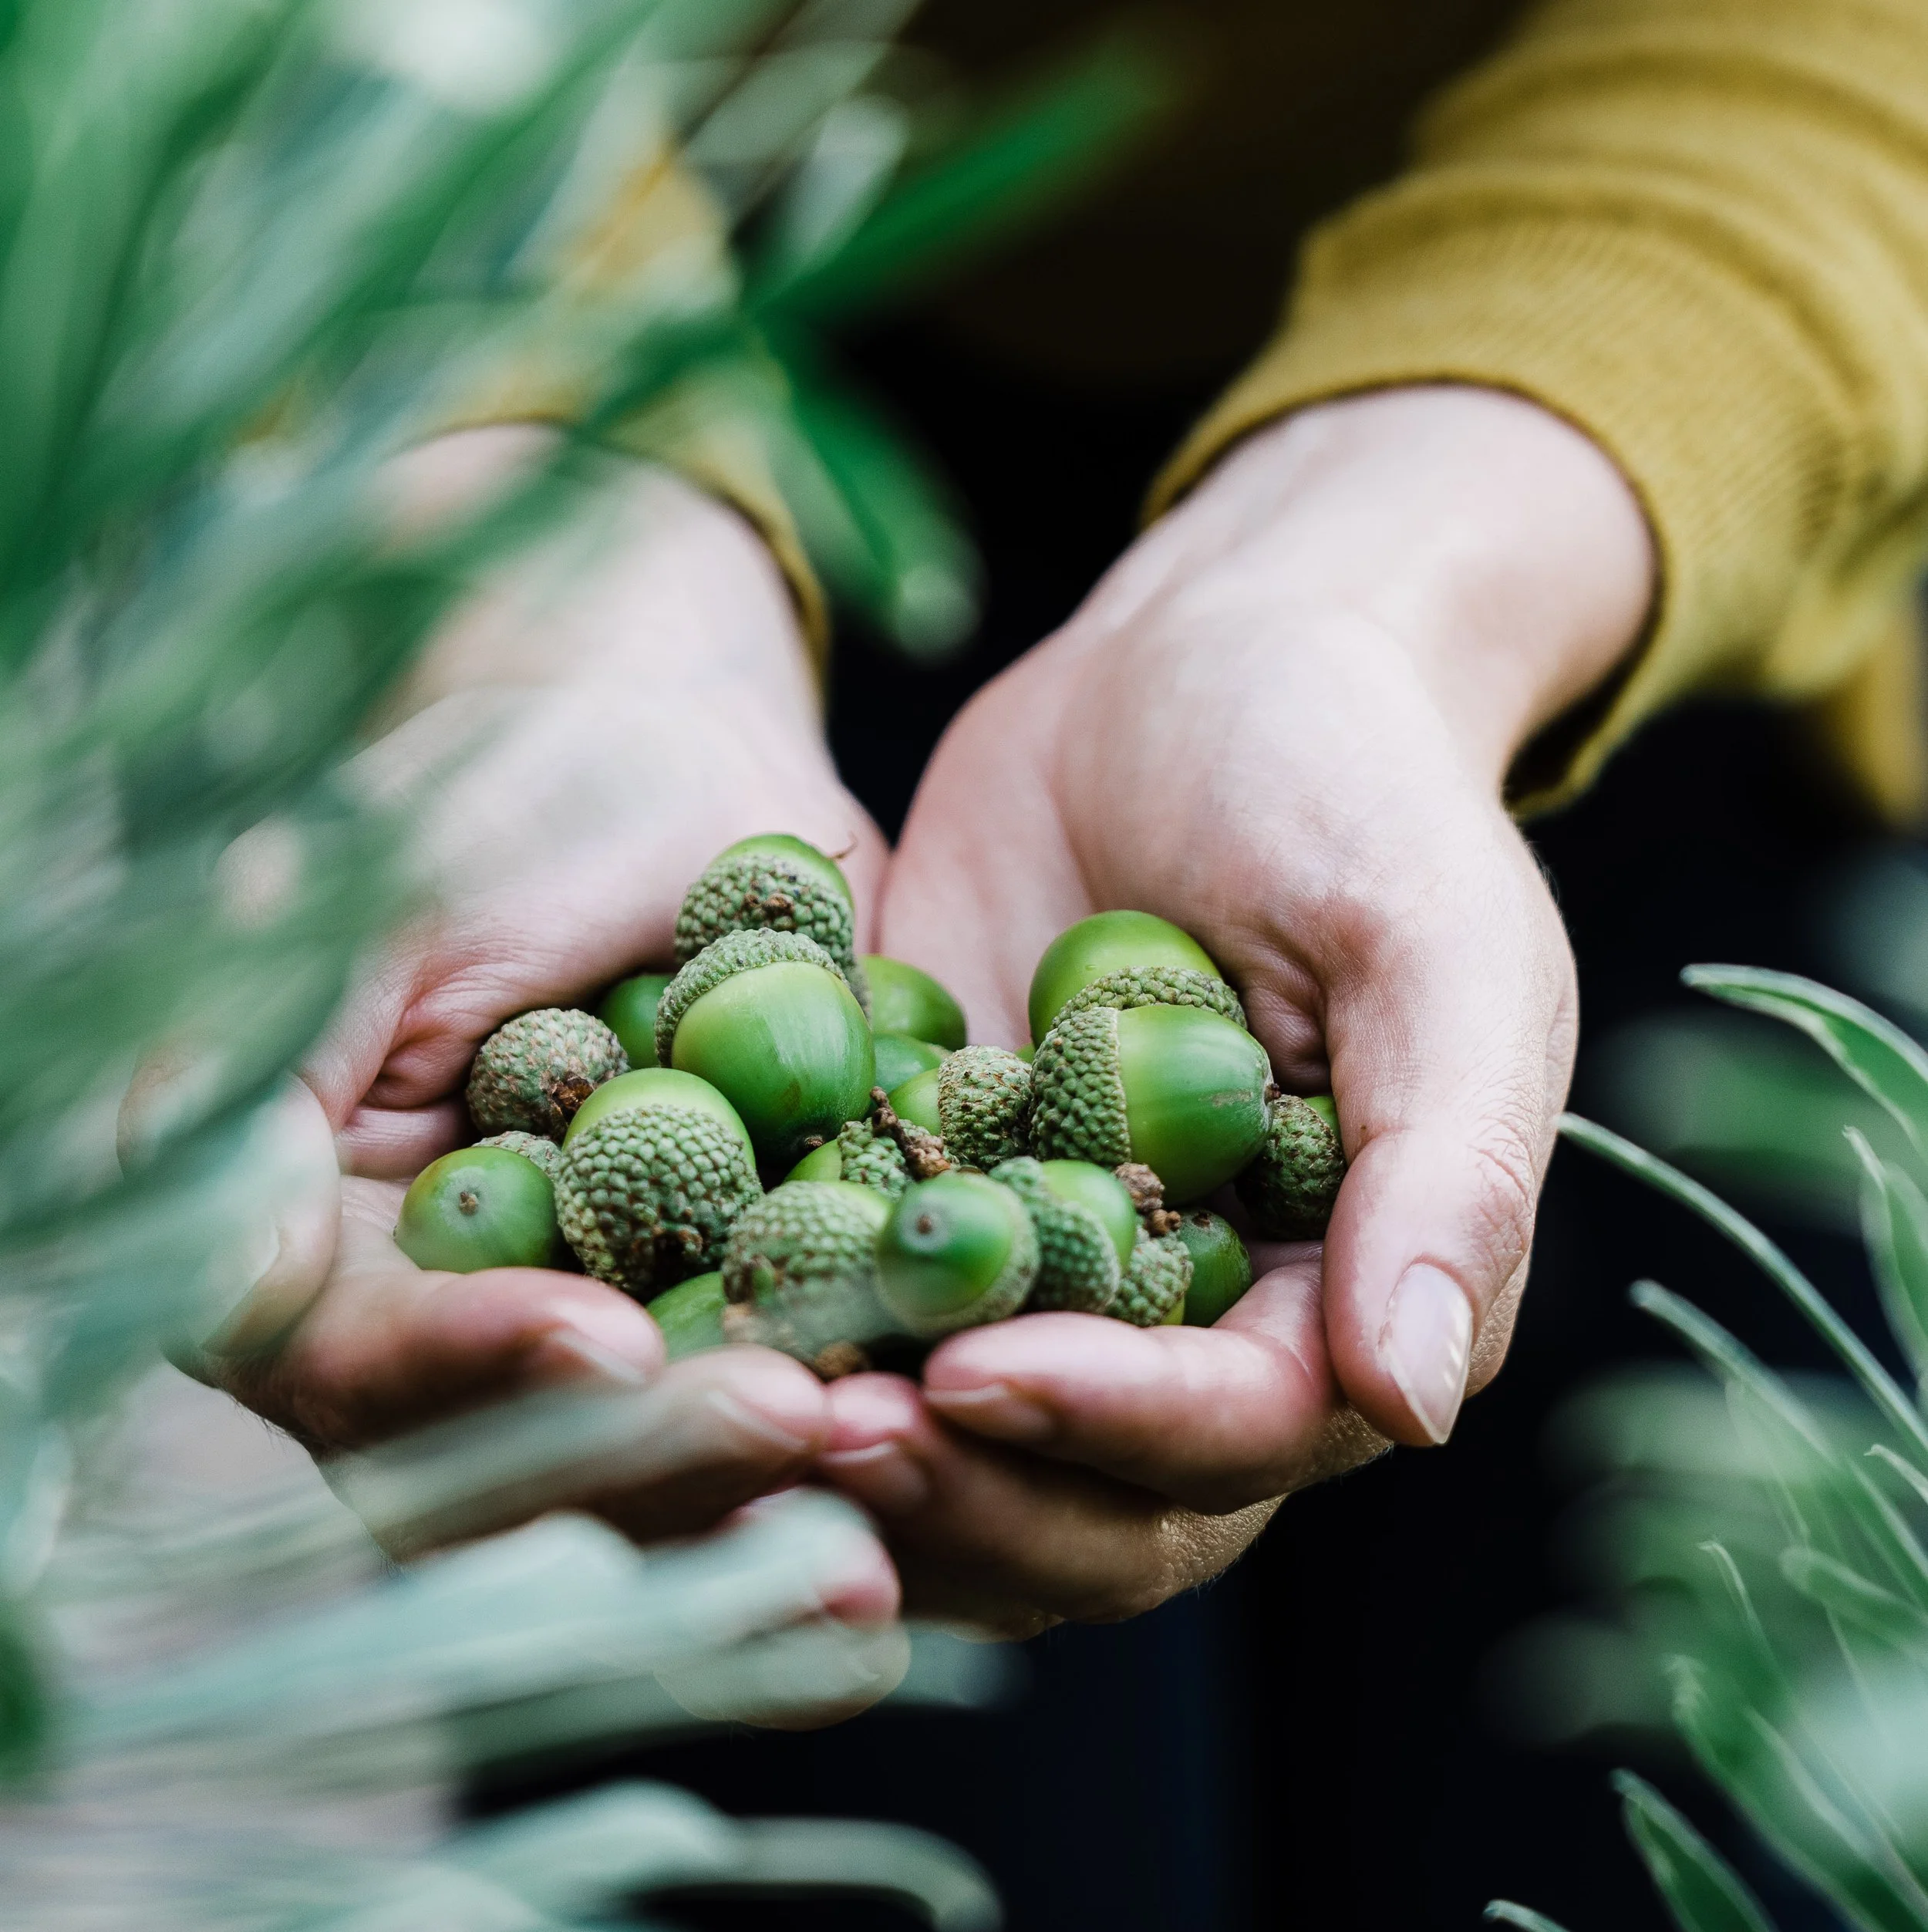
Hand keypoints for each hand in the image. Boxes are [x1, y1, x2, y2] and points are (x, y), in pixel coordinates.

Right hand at [192, 434, 890, 1615]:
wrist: (677, 775)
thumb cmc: (511, 805)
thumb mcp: (383, 912)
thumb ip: (274, 1082)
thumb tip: (236, 1291)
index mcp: (319, 1241)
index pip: (354, 1361)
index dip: (465, 1368)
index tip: (610, 1338)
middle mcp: (445, 1325)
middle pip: (513, 1462)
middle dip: (655, 1454)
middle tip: (800, 1421)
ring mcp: (591, 1337)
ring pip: (649, 1468)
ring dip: (762, 1476)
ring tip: (886, 1443)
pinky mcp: (728, 1321)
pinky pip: (777, 1408)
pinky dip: (852, 1432)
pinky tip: (930, 1436)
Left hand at [830, 386, 1654, 1631]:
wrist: (1196, 670)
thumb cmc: (1351, 780)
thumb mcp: (1432, 941)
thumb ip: (1450, 1166)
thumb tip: (1414, 1399)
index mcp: (1349, 1293)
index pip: (1239, 1431)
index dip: (1114, 1429)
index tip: (975, 1378)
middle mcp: (1203, 1324)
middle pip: (1093, 1501)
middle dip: (963, 1486)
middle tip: (822, 1429)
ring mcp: (1056, 1271)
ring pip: (965, 1449)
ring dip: (857, 1454)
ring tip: (734, 1395)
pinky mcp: (934, 1196)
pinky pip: (859, 1305)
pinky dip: (782, 1332)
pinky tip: (673, 1309)